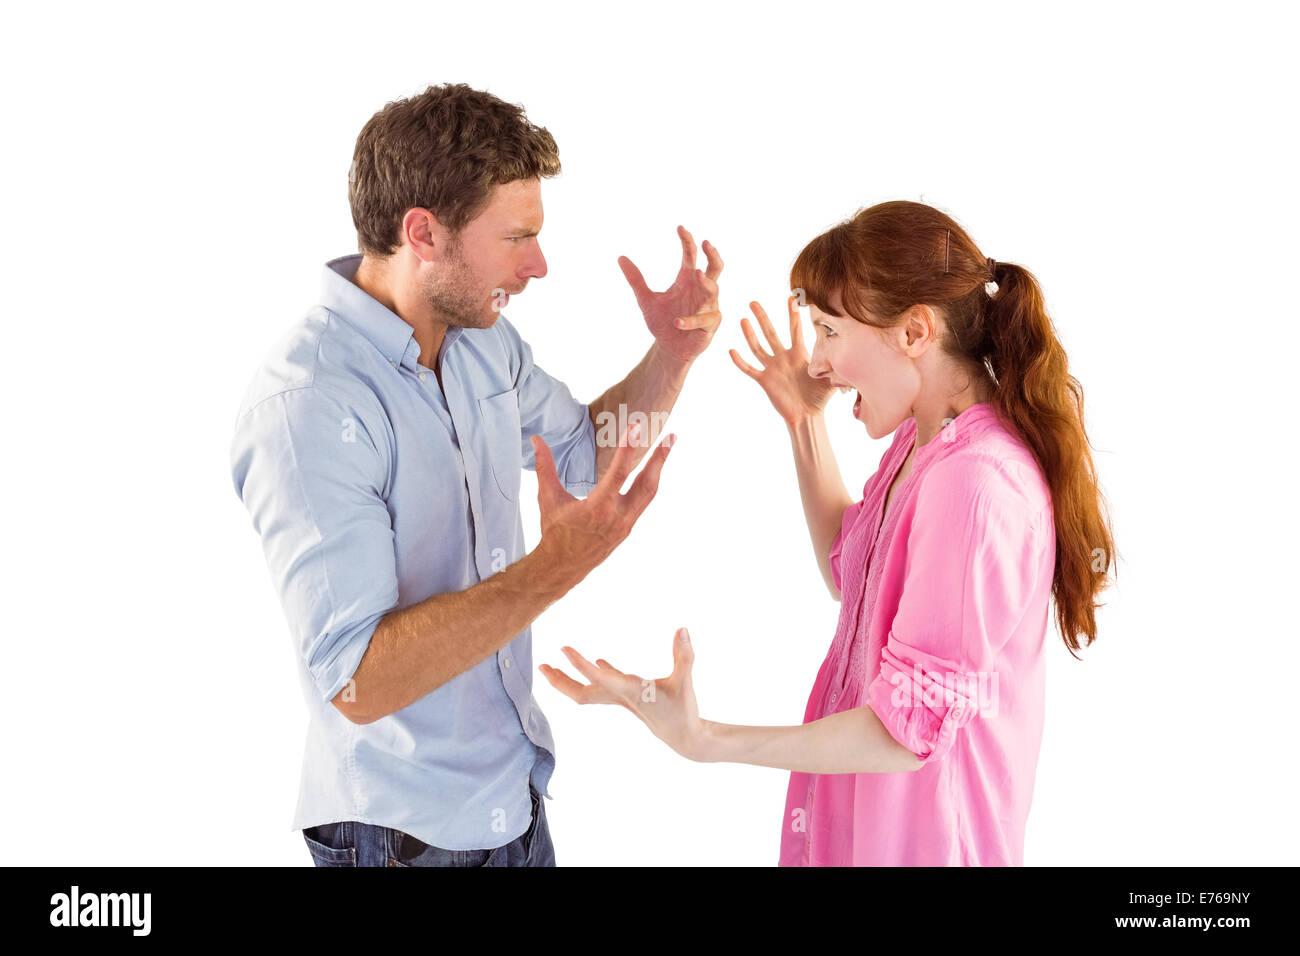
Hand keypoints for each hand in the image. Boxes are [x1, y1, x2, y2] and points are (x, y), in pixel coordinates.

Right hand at [531, 420, 674, 586]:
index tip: (637, 427)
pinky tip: (653, 468)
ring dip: (659, 468)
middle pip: (647, 484)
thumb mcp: (548, 497)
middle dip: (660, 458)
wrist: (562, 566)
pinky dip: (649, 482)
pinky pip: (643, 501)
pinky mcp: (628, 528)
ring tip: (668, 446)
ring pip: (649, 492)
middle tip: (671, 436)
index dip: (629, 448)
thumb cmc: (554, 531)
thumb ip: (544, 466)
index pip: (619, 473)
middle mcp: (617, 517)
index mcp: (597, 508)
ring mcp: (626, 524)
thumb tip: (536, 440)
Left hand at [539, 627, 705, 760]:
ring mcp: (622, 700)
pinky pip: (605, 687)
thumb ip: (684, 655)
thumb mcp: (684, 681)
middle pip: (581, 694)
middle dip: (560, 681)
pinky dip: (596, 674)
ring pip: (588, 692)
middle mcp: (621, 697)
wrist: (685, 738)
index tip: (564, 649)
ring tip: (553, 666)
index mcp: (631, 692)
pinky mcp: (629, 699)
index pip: (599, 679)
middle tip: (541, 666)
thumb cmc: (684, 712)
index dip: (581, 665)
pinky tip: (598, 662)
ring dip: (569, 680)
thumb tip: (683, 629)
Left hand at [619, 225, 723, 363]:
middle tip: (706, 243)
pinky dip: (690, 320)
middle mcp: (701, 290)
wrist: (668, 348)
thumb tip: (620, 257)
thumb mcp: (646, 299)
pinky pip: (703, 320)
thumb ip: (636, 279)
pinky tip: (676, 321)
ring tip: (694, 272)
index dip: (687, 241)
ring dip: (705, 282)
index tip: (680, 227)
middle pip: (714, 268)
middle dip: (712, 255)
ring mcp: (708, 307)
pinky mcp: (709, 326)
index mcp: (687, 280)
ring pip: (713, 290)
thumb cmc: (662, 322)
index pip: (690, 255)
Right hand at [729, 295, 833, 425]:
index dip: (792, 314)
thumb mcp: (831, 379)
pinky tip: (731, 351)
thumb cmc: (820, 398)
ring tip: (743, 320)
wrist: (807, 416)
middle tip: (754, 302)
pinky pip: (750, 370)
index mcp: (799, 354)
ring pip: (758, 348)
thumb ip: (837, 366)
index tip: (791, 297)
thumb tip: (849, 355)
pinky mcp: (765, 381)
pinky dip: (740, 361)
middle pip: (771, 333)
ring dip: (750, 335)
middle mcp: (783, 358)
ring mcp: (772, 368)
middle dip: (763, 317)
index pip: (794, 329)